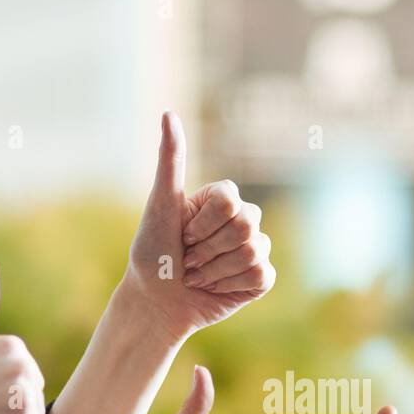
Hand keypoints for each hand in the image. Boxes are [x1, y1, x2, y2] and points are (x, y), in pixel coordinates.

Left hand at [118, 111, 273, 341]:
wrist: (156, 301)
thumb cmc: (152, 253)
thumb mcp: (159, 204)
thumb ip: (170, 160)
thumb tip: (168, 113)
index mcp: (222, 198)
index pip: (231, 201)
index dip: (203, 224)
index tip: (182, 235)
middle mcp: (243, 219)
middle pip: (246, 226)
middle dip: (208, 249)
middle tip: (188, 260)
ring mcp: (255, 248)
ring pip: (252, 253)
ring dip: (215, 272)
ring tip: (197, 276)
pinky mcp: (260, 278)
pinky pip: (260, 275)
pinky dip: (230, 286)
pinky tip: (214, 288)